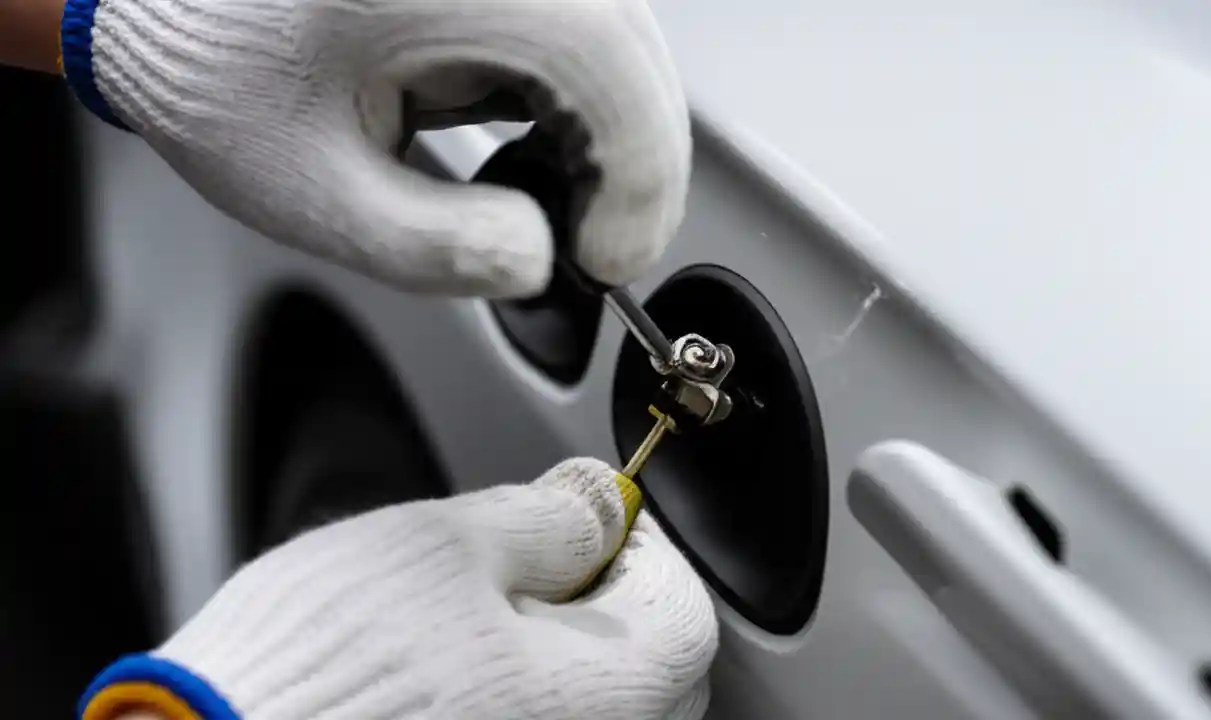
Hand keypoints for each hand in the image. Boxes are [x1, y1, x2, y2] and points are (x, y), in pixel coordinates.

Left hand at [65, 0, 688, 294]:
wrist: (170, 7)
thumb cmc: (225, 77)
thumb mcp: (320, 195)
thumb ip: (440, 251)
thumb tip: (542, 259)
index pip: (611, 70)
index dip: (637, 183)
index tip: (603, 259)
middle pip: (633, 54)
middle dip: (628, 166)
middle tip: (583, 244)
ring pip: (621, 42)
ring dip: (604, 133)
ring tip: (541, 196)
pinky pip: (583, 30)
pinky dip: (575, 100)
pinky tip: (526, 143)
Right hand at [125, 459, 716, 717]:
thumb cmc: (318, 673)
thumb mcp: (444, 549)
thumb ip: (547, 518)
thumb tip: (598, 494)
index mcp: (601, 697)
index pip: (683, 610)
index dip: (644, 542)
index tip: (598, 511)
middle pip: (648, 669)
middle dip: (605, 594)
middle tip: (532, 551)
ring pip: (588, 705)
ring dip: (555, 643)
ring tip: (467, 607)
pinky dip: (513, 687)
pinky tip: (442, 664)